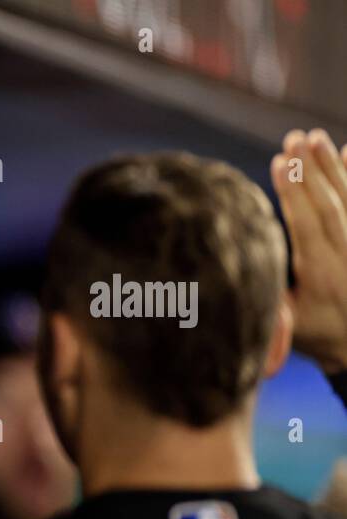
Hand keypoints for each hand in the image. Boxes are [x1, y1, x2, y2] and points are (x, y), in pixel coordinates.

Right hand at [270, 128, 346, 373]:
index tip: (279, 162)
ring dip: (332, 166)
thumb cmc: (315, 336)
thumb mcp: (286, 327)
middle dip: (310, 170)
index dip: (292, 192)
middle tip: (295, 138)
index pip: (307, 223)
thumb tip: (231, 276)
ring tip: (316, 138)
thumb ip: (269, 300)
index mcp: (321, 275)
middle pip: (329, 203)